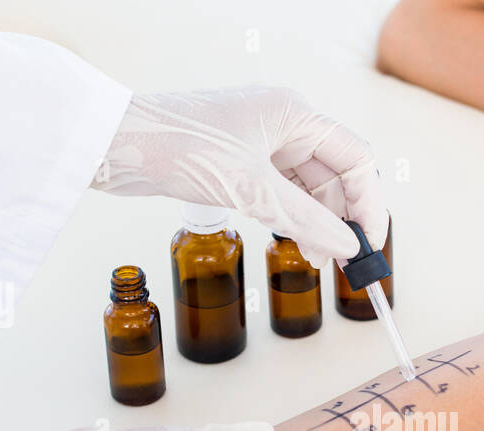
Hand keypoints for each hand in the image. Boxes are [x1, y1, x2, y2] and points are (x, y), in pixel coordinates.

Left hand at [91, 86, 388, 267]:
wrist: (114, 142)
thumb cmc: (178, 145)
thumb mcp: (250, 189)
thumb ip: (305, 220)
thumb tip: (347, 246)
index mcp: (294, 114)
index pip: (355, 158)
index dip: (368, 203)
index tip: (369, 244)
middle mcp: (282, 124)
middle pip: (334, 174)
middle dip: (342, 218)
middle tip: (345, 263)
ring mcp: (259, 143)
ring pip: (307, 187)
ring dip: (317, 223)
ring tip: (317, 260)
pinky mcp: (237, 163)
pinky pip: (280, 193)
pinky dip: (291, 219)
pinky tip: (293, 242)